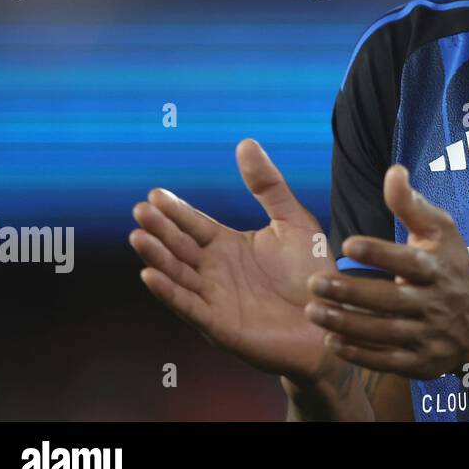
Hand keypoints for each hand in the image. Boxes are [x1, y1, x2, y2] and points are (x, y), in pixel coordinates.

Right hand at [130, 139, 339, 385]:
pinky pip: (188, 307)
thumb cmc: (311, 274)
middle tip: (141, 210)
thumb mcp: (293, 221)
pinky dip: (169, 292)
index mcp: (229, 246)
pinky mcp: (219, 325)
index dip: (176, 210)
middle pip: (180, 247)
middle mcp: (215, 271)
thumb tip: (245, 143)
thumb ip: (268, 186)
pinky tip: (150, 275)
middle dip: (160, 229)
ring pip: (178, 274)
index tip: (155, 193)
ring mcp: (214, 298)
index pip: (194, 224)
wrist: (330, 321)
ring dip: (157, 257)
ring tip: (138, 237)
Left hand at [304, 164, 468, 379]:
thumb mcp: (441, 233)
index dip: (379, 253)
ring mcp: (428, 336)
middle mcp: (433, 303)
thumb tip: (393, 171)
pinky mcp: (421, 363)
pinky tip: (333, 342)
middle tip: (314, 283)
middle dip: (351, 292)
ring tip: (312, 312)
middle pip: (390, 300)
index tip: (348, 243)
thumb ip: (411, 205)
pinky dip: (360, 354)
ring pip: (384, 332)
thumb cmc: (452, 269)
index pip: (407, 260)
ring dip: (347, 323)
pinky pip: (388, 361)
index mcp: (436, 268)